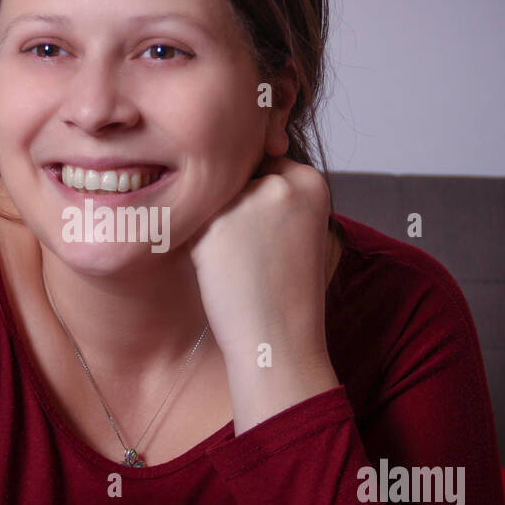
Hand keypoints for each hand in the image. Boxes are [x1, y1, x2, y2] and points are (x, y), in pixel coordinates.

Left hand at [187, 155, 331, 356]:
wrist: (279, 341)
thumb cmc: (286, 290)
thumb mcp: (300, 227)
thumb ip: (276, 191)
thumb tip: (235, 162)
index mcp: (311, 181)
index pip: (266, 165)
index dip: (258, 202)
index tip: (268, 238)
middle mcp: (282, 183)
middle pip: (236, 180)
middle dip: (236, 213)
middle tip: (254, 256)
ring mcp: (248, 202)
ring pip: (212, 201)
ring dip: (215, 229)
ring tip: (240, 266)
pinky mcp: (214, 226)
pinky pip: (192, 223)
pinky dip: (200, 248)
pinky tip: (223, 273)